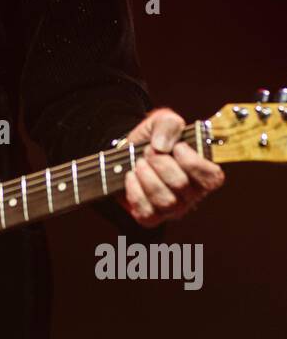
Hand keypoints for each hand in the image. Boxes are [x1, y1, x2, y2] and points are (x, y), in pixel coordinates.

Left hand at [117, 107, 224, 227]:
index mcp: (203, 172)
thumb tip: (162, 146)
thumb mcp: (162, 120)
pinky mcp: (152, 217)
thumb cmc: (153, 139)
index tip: (177, 147)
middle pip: (181, 185)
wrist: (126, 151)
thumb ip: (169, 124)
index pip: (212, 178)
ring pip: (164, 200)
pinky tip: (131, 176)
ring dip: (147, 176)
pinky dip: (135, 191)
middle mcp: (192, 194)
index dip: (193, 162)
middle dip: (160, 162)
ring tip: (139, 163)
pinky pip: (146, 212)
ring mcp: (173, 209)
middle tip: (150, 151)